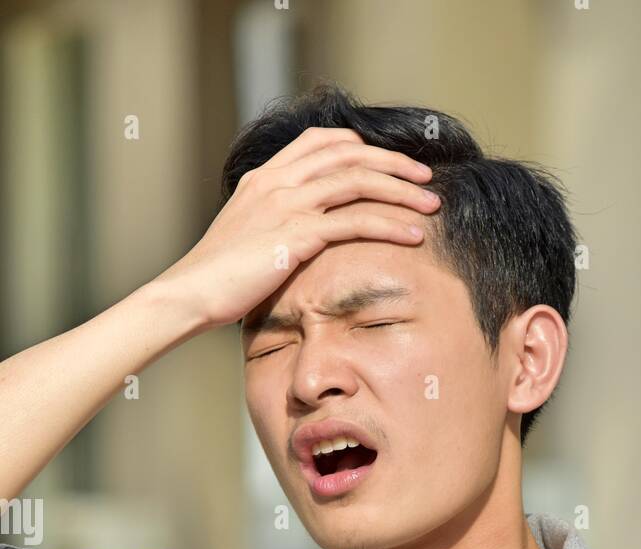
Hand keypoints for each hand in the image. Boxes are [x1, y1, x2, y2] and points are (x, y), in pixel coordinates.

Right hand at [150, 126, 439, 329]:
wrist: (188, 294)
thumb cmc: (215, 280)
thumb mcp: (245, 239)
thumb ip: (272, 226)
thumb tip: (295, 241)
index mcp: (264, 177)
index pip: (320, 141)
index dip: (361, 147)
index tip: (389, 163)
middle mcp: (277, 182)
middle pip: (349, 155)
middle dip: (394, 163)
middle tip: (426, 177)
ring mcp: (286, 205)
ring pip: (358, 182)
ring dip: (402, 191)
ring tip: (432, 204)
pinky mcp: (295, 235)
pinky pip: (355, 222)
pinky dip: (390, 225)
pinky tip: (414, 235)